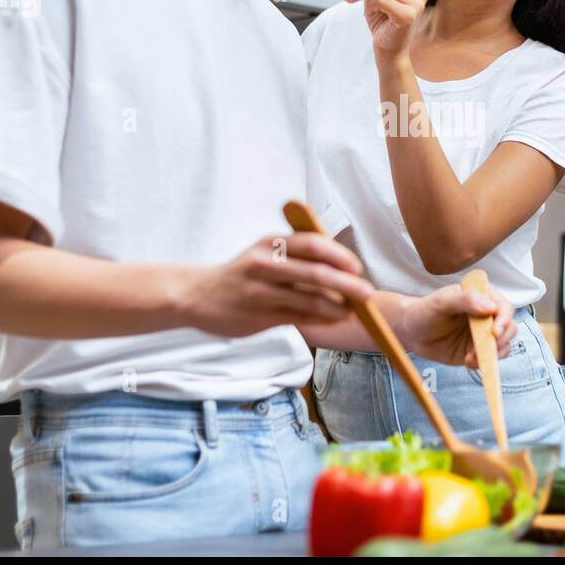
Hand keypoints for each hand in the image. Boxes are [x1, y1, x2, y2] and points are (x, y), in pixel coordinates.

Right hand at [180, 233, 372, 336]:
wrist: (197, 296)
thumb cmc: (239, 275)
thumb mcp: (263, 254)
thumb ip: (294, 256)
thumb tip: (340, 266)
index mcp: (269, 244)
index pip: (313, 244)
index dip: (340, 255)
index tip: (357, 267)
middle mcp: (265, 265)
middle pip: (317, 273)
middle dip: (348, 285)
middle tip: (368, 294)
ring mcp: (261, 292)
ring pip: (310, 300)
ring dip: (338, 307)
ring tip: (353, 311)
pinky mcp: (259, 316)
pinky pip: (299, 318)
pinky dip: (322, 319)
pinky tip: (333, 319)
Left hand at [395, 283, 515, 366]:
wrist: (413, 333)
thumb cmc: (425, 311)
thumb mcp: (442, 303)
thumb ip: (465, 300)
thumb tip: (490, 307)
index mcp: (482, 296)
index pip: (504, 307)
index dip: (504, 320)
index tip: (494, 332)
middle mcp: (488, 314)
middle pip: (509, 328)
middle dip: (499, 342)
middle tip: (479, 350)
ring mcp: (485, 333)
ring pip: (505, 345)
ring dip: (491, 354)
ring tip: (470, 359)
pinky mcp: (480, 349)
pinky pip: (493, 358)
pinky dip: (485, 362)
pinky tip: (468, 362)